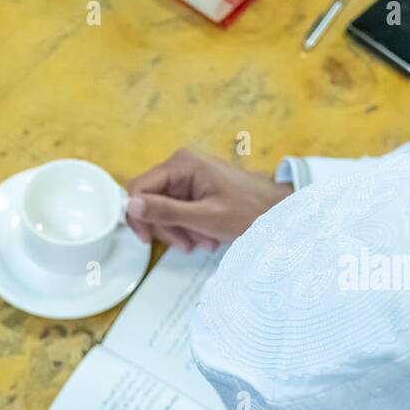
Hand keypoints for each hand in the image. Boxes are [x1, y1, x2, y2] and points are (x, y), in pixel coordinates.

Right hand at [125, 148, 292, 250]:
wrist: (279, 210)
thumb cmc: (248, 211)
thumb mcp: (204, 216)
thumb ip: (166, 211)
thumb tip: (130, 205)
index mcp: (181, 164)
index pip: (138, 188)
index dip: (138, 215)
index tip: (147, 239)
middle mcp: (181, 165)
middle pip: (150, 201)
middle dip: (166, 227)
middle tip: (187, 245)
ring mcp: (188, 177)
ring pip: (163, 210)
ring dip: (179, 231)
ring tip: (202, 242)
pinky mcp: (195, 188)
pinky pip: (178, 210)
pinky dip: (187, 227)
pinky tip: (205, 236)